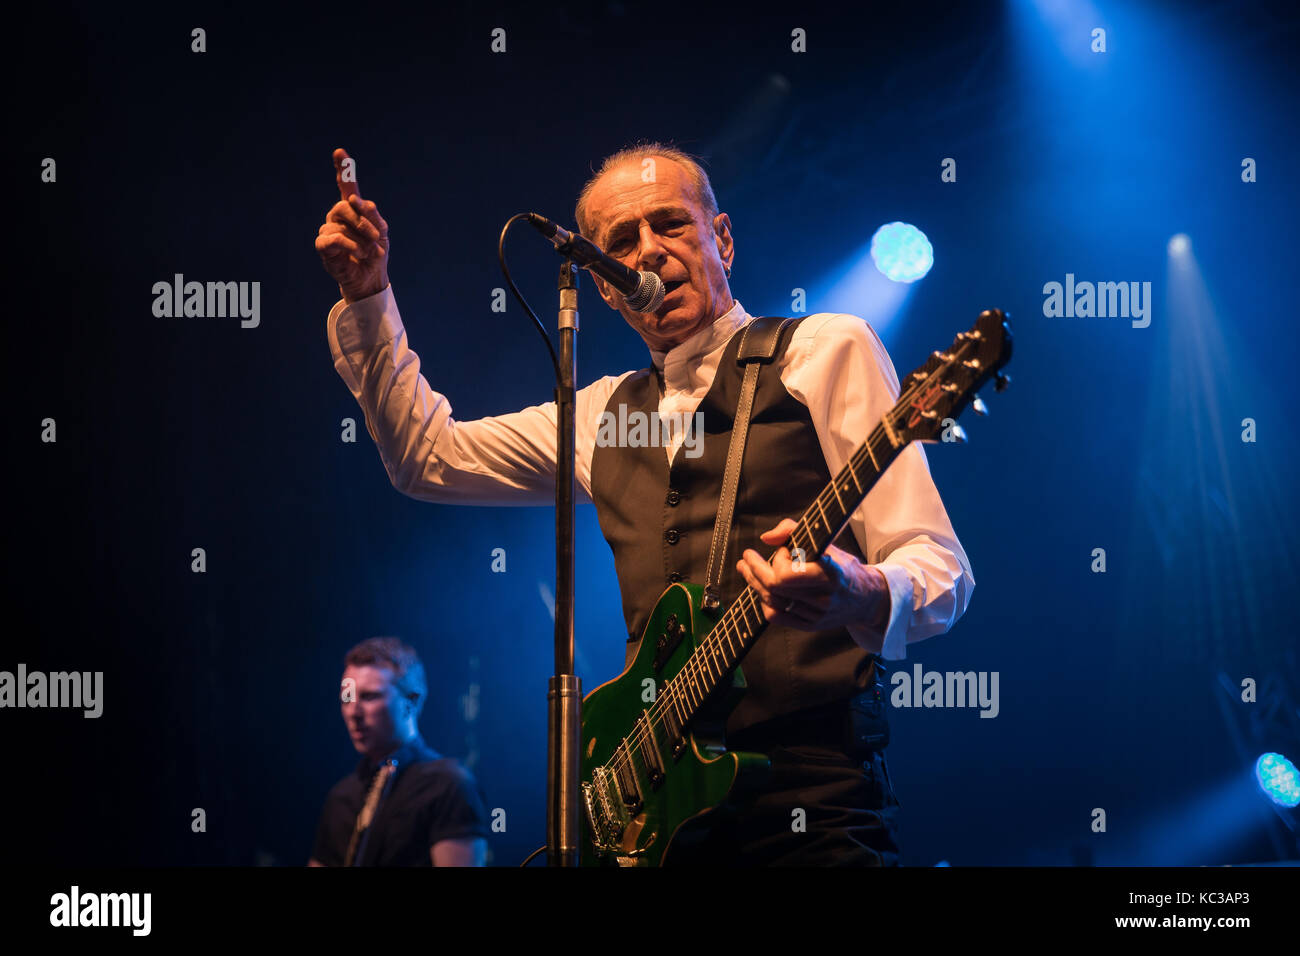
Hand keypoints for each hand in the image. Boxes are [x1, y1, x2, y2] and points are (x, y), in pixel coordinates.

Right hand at [315, 147, 389, 302]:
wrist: (371, 278)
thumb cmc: (375, 253)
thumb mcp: (382, 232)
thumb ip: (372, 214)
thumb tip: (355, 200)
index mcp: (354, 210)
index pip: (346, 186)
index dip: (342, 169)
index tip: (340, 152)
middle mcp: (338, 216)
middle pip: (344, 205)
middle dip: (363, 220)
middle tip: (377, 236)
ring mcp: (329, 229)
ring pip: (340, 222)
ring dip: (361, 237)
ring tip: (370, 251)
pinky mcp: (323, 245)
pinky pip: (333, 237)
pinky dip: (350, 245)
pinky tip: (358, 252)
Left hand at [735, 518, 889, 631]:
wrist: (865, 598)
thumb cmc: (842, 567)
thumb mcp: (826, 542)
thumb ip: (794, 530)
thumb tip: (766, 538)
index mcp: (830, 573)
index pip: (789, 574)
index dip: (778, 560)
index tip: (782, 549)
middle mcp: (823, 597)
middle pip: (775, 587)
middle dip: (755, 569)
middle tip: (747, 557)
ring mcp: (816, 615)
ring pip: (772, 601)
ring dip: (754, 583)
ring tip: (747, 569)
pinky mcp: (810, 626)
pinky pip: (777, 617)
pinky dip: (764, 602)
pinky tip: (761, 590)